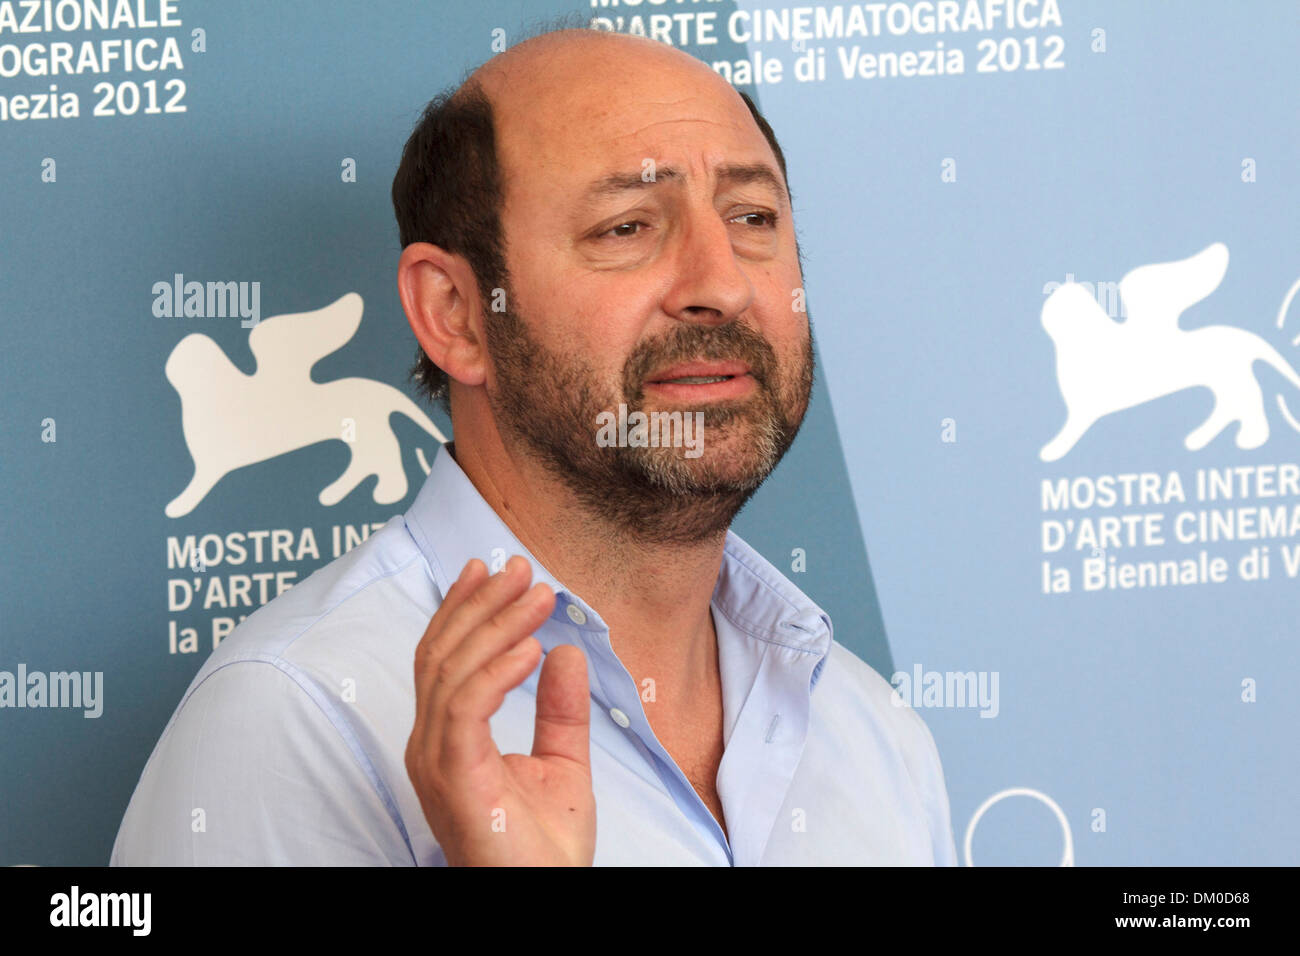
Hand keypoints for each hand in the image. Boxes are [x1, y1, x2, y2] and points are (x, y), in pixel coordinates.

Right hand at [405, 555, 594, 865]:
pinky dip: (497, 671)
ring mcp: (436, 759)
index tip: (492, 569)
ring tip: (538, 596)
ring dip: (497, 625)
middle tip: (520, 568)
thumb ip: (560, 709)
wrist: (539, 898)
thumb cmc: (542, 849)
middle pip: (443, 652)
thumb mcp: (562, 763)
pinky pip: (467, 707)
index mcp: (448, 737)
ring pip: (453, 670)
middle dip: (480, 603)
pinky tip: (531, 649)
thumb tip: (564, 652)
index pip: (443, 657)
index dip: (464, 609)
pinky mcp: (453, 775)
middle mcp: (431, 743)